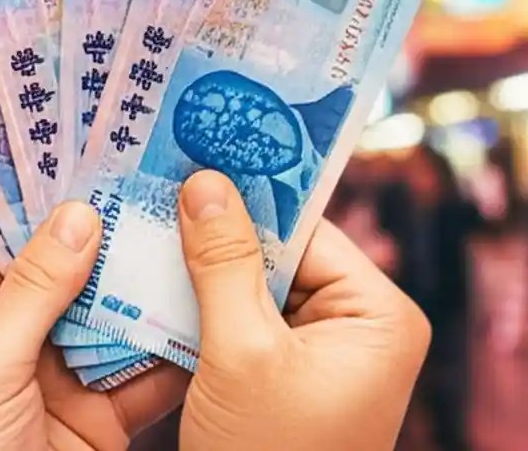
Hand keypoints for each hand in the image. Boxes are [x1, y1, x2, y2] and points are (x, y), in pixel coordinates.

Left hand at [0, 202, 188, 449]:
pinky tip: (206, 303)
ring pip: (107, 316)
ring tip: (195, 233)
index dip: (50, 207)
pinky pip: (137, 367)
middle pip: (63, 275)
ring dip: (147, 285)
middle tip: (164, 190)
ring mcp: (50, 380)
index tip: (102, 165)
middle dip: (113, 241)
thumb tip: (76, 215)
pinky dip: (170, 343)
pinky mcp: (96, 416)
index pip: (0, 245)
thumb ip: (32, 292)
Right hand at [178, 170, 429, 449]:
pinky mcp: (293, 374)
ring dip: (205, 269)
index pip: (308, 230)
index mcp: (379, 314)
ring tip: (147, 227)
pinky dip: (207, 307)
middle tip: (158, 186)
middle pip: (283, 253)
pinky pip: (249, 319)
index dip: (249, 195)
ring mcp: (328, 352)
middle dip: (219, 232)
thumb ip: (223, 264)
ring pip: (258, 284)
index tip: (195, 152)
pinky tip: (158, 284)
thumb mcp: (240, 354)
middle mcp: (363, 325)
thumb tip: (205, 182)